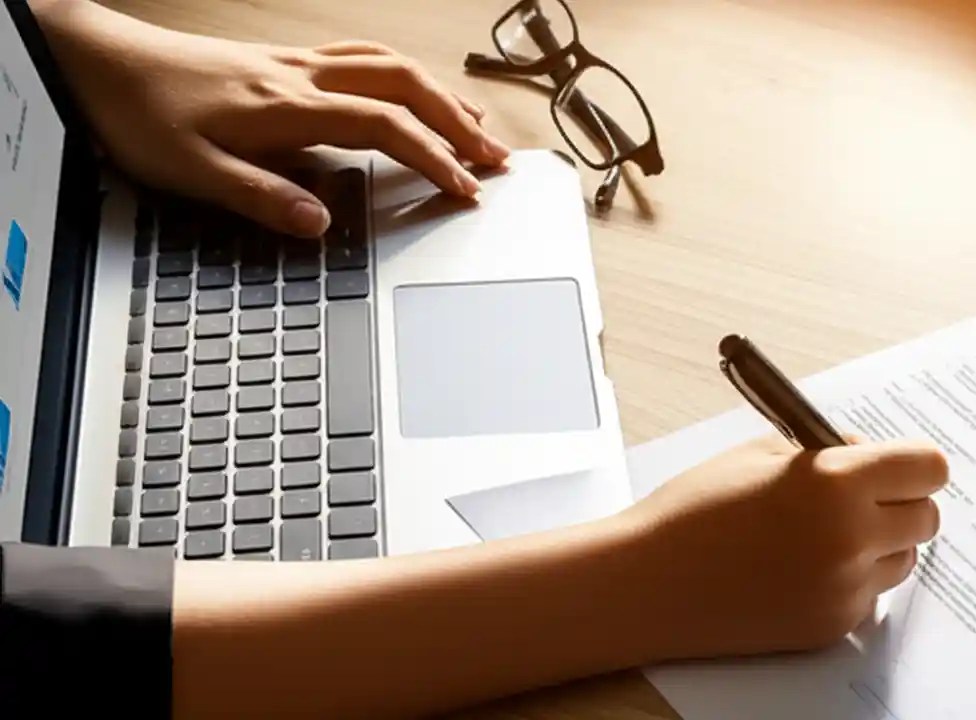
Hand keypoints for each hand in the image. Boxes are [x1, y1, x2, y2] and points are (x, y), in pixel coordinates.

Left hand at [34, 1, 508, 236]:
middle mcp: (301, 77)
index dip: (435, 158)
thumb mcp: (193, 172)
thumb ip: (262, 198)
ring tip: (474, 125)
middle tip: (496, 158)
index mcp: (287, 107)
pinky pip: (363, 58)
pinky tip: (410, 92)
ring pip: (388, 65)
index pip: (385, 128)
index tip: (468, 189)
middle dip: (458, 123)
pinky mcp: (283, 60)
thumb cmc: (140, 114)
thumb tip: (322, 225)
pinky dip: (403, 76)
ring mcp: (296, 63)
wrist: (98, 62)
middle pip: (404, 86)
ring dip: (439, 94)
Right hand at [625, 435, 947, 659]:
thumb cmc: (695, 509)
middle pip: (927, 516)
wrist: (649, 581)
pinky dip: (847, 578)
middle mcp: (851, 538)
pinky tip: (797, 567)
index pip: (929, 467)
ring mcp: (844, 589)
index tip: (895, 464)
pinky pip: (869, 594)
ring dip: (879, 542)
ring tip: (820, 533)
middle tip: (857, 496)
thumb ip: (828, 452)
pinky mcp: (831, 626)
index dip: (912, 462)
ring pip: (903, 559)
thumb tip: (871, 459)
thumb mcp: (762, 453)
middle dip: (898, 501)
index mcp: (835, 482)